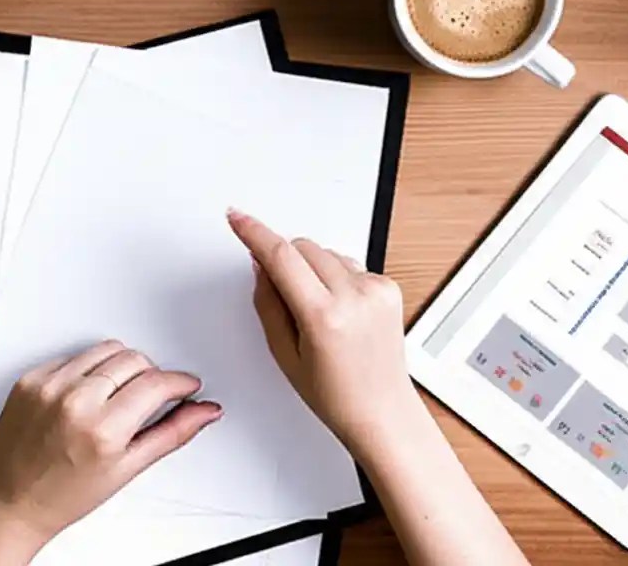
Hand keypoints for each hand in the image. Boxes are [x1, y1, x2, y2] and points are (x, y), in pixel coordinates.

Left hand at [0, 341, 221, 562]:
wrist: (10, 501)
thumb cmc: (62, 496)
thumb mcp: (126, 470)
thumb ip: (171, 434)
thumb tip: (203, 412)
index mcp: (103, 430)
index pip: (157, 383)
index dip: (180, 382)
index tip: (186, 386)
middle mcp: (74, 402)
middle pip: (135, 360)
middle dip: (152, 375)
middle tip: (152, 396)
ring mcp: (49, 387)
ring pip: (107, 350)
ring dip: (122, 366)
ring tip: (119, 395)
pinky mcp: (31, 378)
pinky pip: (75, 356)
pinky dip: (89, 370)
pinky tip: (87, 395)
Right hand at [227, 209, 416, 455]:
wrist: (382, 410)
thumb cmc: (336, 394)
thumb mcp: (285, 354)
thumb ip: (268, 303)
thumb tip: (261, 265)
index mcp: (325, 317)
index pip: (281, 256)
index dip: (254, 233)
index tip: (238, 218)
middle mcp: (355, 297)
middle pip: (303, 248)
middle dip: (284, 260)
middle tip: (283, 297)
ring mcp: (377, 290)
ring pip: (326, 252)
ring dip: (312, 270)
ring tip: (317, 313)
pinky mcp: (389, 287)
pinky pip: (349, 264)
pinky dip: (336, 278)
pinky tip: (340, 312)